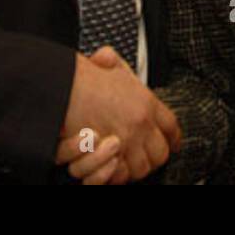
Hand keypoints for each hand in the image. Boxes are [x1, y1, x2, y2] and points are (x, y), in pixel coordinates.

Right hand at [59, 46, 180, 181]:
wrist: (62, 89)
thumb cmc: (81, 79)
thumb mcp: (105, 63)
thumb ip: (113, 63)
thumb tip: (107, 57)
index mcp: (145, 102)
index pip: (171, 126)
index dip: (172, 137)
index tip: (171, 142)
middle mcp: (140, 124)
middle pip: (160, 153)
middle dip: (153, 157)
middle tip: (144, 156)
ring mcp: (126, 142)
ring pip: (141, 169)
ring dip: (133, 168)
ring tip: (125, 162)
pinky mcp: (108, 157)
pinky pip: (120, 176)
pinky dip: (114, 175)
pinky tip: (110, 168)